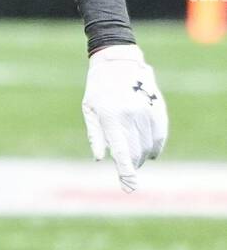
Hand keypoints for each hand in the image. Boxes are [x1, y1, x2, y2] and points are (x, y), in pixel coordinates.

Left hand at [82, 44, 167, 191]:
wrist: (119, 61)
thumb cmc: (98, 89)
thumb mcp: (89, 110)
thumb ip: (95, 136)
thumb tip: (100, 159)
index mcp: (111, 117)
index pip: (121, 152)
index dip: (126, 173)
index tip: (130, 188)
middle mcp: (131, 115)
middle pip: (136, 153)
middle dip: (131, 165)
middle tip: (126, 167)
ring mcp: (146, 111)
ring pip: (148, 147)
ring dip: (142, 156)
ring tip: (134, 154)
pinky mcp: (158, 109)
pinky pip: (159, 136)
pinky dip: (155, 147)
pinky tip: (149, 151)